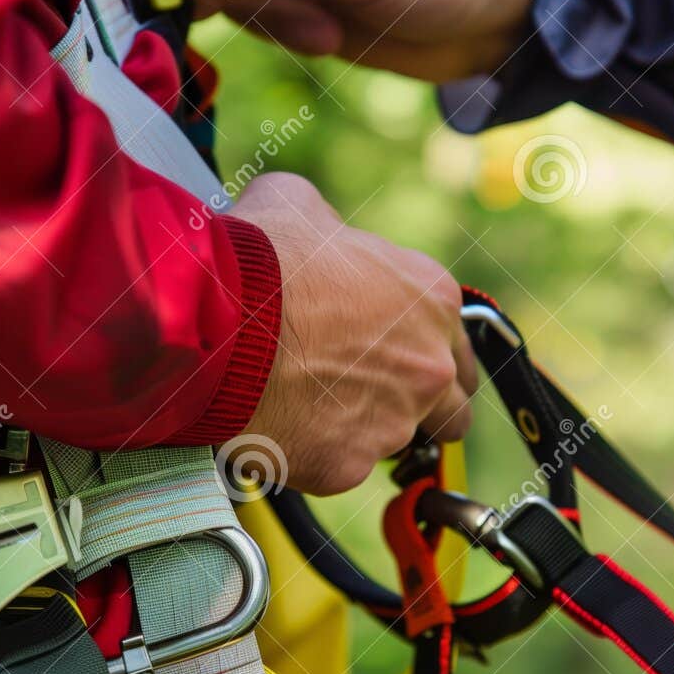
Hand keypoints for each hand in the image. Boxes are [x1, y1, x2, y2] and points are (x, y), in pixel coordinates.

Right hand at [229, 173, 475, 494]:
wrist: (218, 318)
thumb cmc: (260, 259)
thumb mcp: (299, 204)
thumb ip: (331, 227)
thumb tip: (318, 230)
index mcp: (430, 298)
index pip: (454, 341)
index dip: (419, 349)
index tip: (388, 352)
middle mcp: (429, 365)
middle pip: (451, 408)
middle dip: (419, 407)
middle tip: (367, 396)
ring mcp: (393, 421)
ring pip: (393, 444)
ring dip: (361, 430)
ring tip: (307, 407)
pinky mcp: (347, 464)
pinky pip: (336, 468)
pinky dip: (311, 454)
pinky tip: (277, 425)